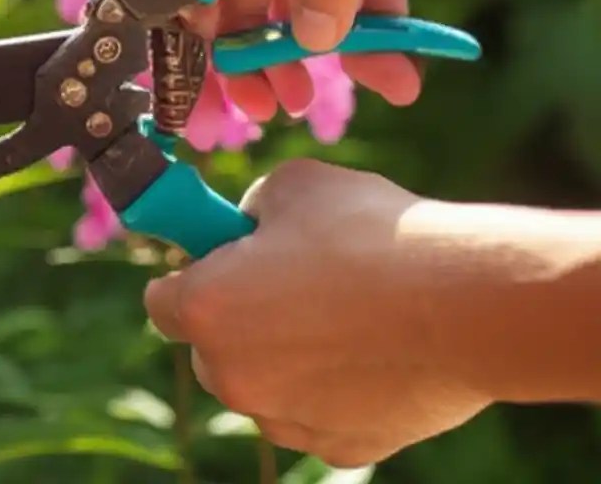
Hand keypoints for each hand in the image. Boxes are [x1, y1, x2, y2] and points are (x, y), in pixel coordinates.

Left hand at [142, 160, 492, 466]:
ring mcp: (285, 418)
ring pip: (265, 387)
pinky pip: (320, 413)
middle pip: (212, 351)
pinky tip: (377, 351)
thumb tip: (248, 228)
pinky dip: (337, 390)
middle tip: (291, 282)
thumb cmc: (372, 234)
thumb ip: (250, 209)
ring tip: (347, 313)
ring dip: (286, 358)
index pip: (162, 301)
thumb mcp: (292, 187)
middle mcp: (232, 376)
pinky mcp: (341, 445)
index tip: (218, 260)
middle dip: (239, 320)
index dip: (190, 274)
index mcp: (206, 310)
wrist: (468, 302)